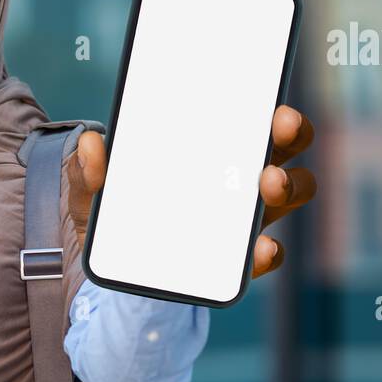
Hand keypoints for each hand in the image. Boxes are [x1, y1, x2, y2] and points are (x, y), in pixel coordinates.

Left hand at [64, 104, 316, 278]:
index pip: (257, 123)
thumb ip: (92, 172)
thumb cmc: (119, 217)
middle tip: (280, 126)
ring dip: (289, 186)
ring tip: (269, 182)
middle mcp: (239, 182)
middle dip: (292, 134)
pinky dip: (268, 252)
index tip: (277, 105)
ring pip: (289, 196)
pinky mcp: (236, 262)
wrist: (113, 276)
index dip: (277, 112)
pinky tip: (260, 248)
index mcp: (214, 152)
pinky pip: (265, 256)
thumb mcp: (97, 193)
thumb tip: (90, 144)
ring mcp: (243, 221)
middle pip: (285, 151)